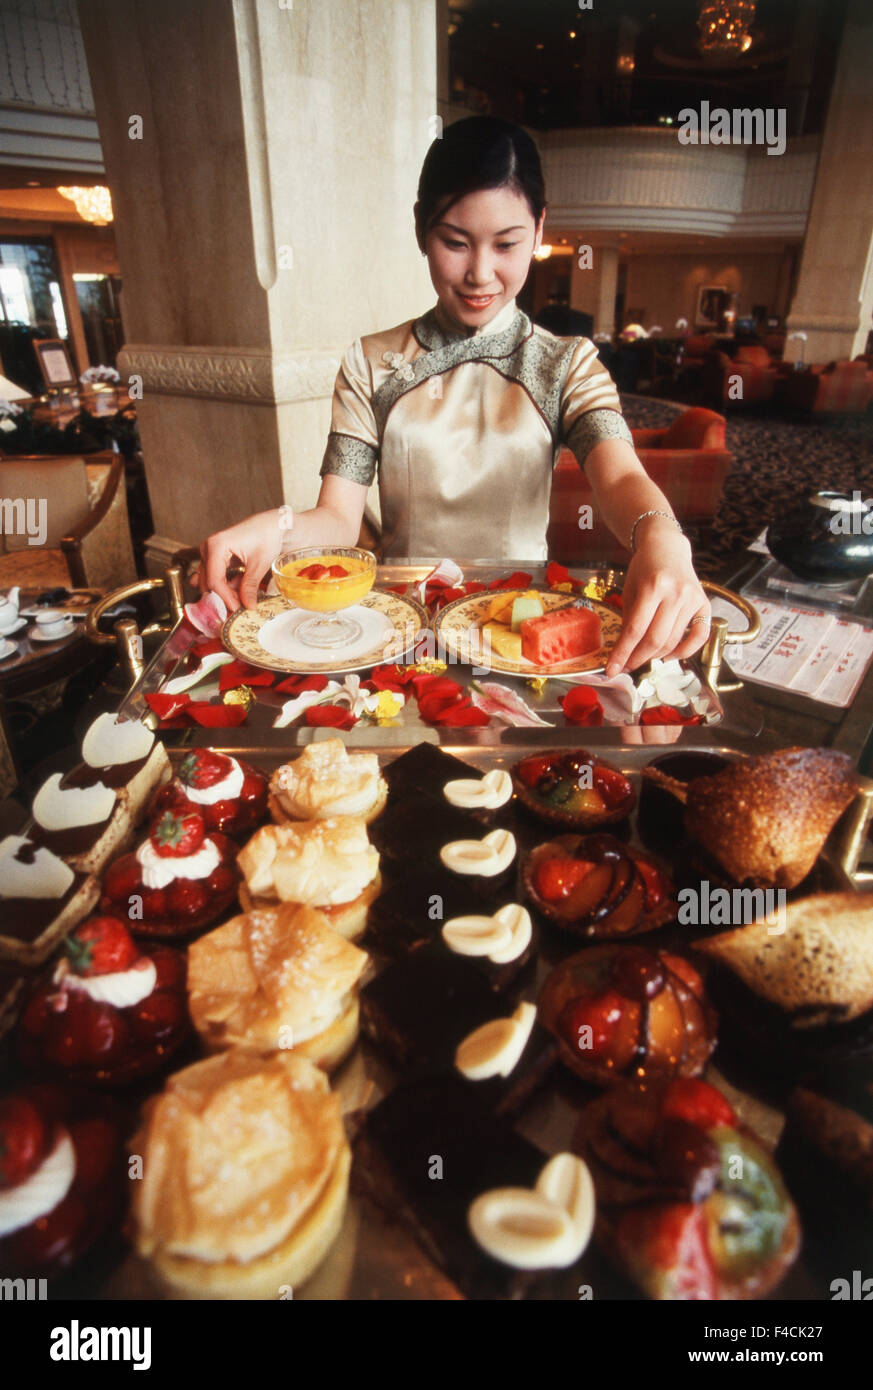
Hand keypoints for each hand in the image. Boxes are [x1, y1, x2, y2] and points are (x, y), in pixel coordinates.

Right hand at [197, 509, 285, 611]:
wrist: (272, 525)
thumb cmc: (267, 536)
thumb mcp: (259, 563)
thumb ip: (250, 586)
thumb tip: (247, 606)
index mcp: (216, 546)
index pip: (214, 579)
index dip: (224, 597)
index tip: (236, 609)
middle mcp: (208, 548)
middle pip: (209, 581)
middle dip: (222, 597)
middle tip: (238, 609)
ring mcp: (210, 553)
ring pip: (211, 580)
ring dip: (224, 593)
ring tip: (239, 602)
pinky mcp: (217, 557)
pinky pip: (216, 576)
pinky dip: (226, 586)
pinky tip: (237, 593)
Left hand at [605, 524, 709, 675]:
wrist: (667, 548)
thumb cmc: (645, 568)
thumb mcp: (630, 590)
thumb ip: (630, 620)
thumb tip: (624, 653)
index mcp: (652, 587)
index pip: (635, 630)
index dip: (622, 653)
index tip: (613, 669)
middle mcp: (675, 593)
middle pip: (655, 639)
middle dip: (638, 658)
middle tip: (627, 666)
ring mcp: (692, 598)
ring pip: (674, 641)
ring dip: (657, 656)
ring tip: (644, 658)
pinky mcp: (705, 603)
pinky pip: (699, 636)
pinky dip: (686, 651)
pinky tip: (671, 655)